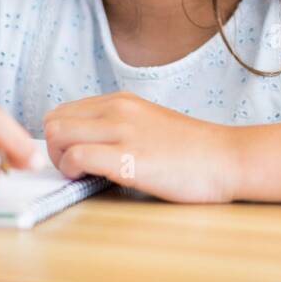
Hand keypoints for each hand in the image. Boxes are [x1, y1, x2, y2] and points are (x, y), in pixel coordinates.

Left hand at [44, 91, 240, 203]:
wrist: (228, 159)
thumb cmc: (193, 152)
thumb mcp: (149, 124)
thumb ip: (118, 127)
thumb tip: (87, 145)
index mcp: (120, 101)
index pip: (64, 110)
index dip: (59, 137)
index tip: (71, 156)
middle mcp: (117, 110)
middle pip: (53, 120)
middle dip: (53, 148)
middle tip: (72, 168)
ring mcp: (123, 132)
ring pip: (57, 134)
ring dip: (59, 159)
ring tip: (80, 174)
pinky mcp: (128, 158)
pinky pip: (77, 156)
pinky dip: (72, 171)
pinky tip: (88, 179)